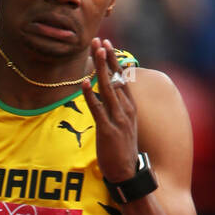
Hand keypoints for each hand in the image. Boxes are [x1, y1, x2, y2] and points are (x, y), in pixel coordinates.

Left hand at [80, 36, 138, 184]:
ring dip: (101, 69)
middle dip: (107, 59)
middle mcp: (126, 110)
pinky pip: (98, 110)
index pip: (122, 79)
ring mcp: (118, 120)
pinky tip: (84, 84)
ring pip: (108, 89)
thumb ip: (119, 109)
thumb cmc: (122, 150)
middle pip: (116, 78)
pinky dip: (91, 96)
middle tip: (100, 40)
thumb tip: (111, 95)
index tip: (108, 45)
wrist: (128, 173)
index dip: (114, 61)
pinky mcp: (108, 131)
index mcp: (130, 108)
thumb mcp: (124, 126)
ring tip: (95, 52)